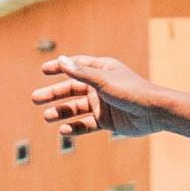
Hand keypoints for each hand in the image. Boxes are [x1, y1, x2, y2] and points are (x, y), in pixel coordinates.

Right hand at [34, 52, 156, 138]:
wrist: (154, 113)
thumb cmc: (131, 91)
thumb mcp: (103, 80)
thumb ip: (81, 72)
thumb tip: (61, 60)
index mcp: (101, 71)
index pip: (76, 66)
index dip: (60, 67)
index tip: (44, 70)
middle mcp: (100, 87)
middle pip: (71, 90)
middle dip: (53, 94)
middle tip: (35, 98)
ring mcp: (102, 104)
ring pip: (76, 108)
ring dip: (61, 112)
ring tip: (46, 117)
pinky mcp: (106, 121)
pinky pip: (86, 124)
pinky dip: (75, 127)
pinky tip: (63, 130)